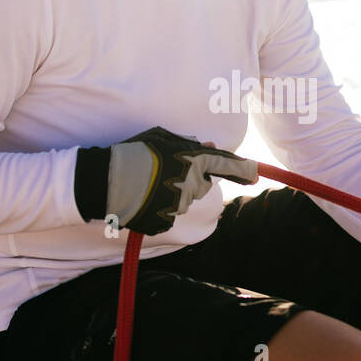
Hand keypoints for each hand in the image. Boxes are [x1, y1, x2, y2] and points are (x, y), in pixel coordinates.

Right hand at [104, 126, 256, 235]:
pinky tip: (142, 197)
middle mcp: (192, 186)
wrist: (106, 179)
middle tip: (164, 170)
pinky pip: (168, 215)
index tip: (255, 174)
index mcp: (194, 162)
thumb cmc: (132, 152)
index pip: (227, 166)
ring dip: (173, 192)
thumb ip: (189, 143)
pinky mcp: (165, 223)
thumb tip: (210, 146)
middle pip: (202, 184)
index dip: (244, 170)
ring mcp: (178, 207)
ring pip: (184, 199)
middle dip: (191, 178)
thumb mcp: (161, 137)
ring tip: (147, 183)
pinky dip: (159, 207)